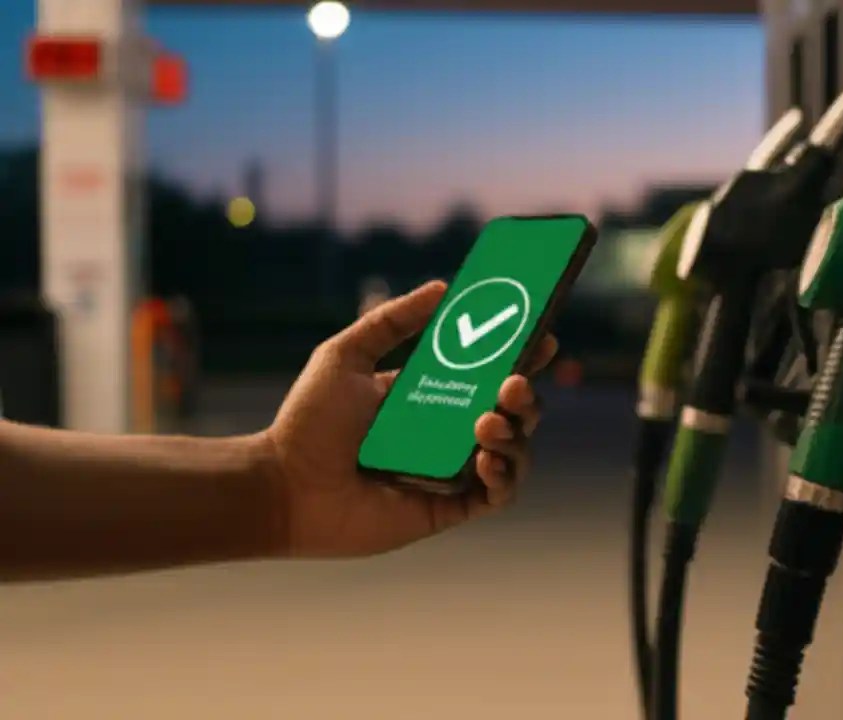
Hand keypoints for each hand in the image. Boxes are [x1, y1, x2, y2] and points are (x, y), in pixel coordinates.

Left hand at [262, 281, 555, 557]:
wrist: (283, 485)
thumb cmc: (307, 422)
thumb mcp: (345, 355)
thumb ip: (391, 320)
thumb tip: (443, 288)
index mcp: (433, 396)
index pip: (491, 374)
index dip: (522, 358)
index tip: (542, 337)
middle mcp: (449, 433)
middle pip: (513, 412)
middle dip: (526, 395)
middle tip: (513, 383)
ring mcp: (453, 472)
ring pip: (514, 453)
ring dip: (515, 435)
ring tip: (487, 422)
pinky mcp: (448, 509)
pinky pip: (496, 496)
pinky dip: (502, 478)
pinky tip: (484, 461)